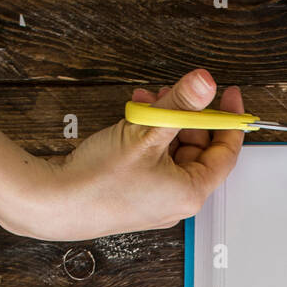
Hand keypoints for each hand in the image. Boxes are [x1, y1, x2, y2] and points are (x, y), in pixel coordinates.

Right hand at [30, 69, 244, 239]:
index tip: (229, 95)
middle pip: (198, 151)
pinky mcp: (137, 196)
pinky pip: (154, 162)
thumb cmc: (99, 181)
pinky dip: (149, 138)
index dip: (229, 120)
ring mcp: (156, 201)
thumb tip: (205, 83)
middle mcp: (176, 201)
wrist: (57, 203)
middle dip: (187, 116)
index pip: (225, 154)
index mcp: (190, 193)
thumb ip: (179, 104)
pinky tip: (134, 120)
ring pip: (173, 153)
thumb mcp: (146, 132)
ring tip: (147, 102)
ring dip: (165, 123)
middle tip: (175, 93)